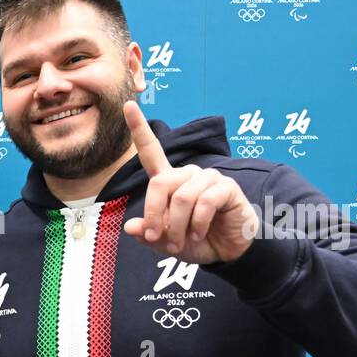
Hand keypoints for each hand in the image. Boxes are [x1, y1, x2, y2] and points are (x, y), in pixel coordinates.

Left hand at [121, 101, 257, 264]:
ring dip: (176, 226)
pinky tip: (199, 234)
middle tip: (156, 238)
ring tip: (180, 243)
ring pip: (181, 198)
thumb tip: (130, 227)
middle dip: (154, 215)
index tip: (129, 104)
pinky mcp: (226, 188)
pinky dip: (197, 224)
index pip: (151, 152)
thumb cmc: (196, 241)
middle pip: (160, 183)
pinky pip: (203, 203)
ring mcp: (208, 178)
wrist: (227, 251)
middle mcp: (188, 174)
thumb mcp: (165, 242)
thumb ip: (148, 234)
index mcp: (170, 181)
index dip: (139, 129)